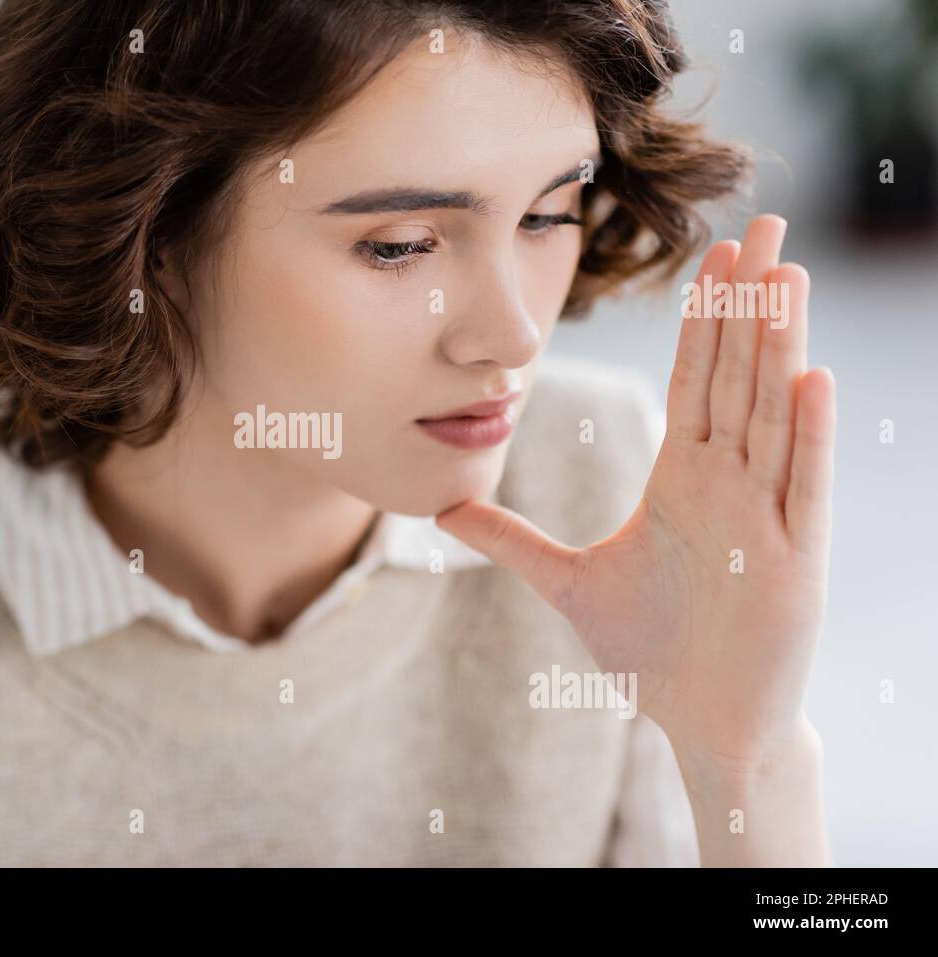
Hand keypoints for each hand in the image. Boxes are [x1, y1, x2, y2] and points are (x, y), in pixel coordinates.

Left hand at [436, 215, 835, 774]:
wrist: (701, 720)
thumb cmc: (650, 649)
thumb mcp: (565, 581)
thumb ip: (508, 539)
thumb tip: (442, 509)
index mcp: (683, 480)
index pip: (695, 380)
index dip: (701, 318)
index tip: (710, 254)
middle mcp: (729, 484)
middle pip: (738, 377)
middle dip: (749, 304)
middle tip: (765, 224)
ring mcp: (766, 518)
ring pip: (772, 414)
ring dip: (780, 346)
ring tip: (786, 274)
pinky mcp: (793, 564)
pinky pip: (802, 489)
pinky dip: (807, 436)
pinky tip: (811, 378)